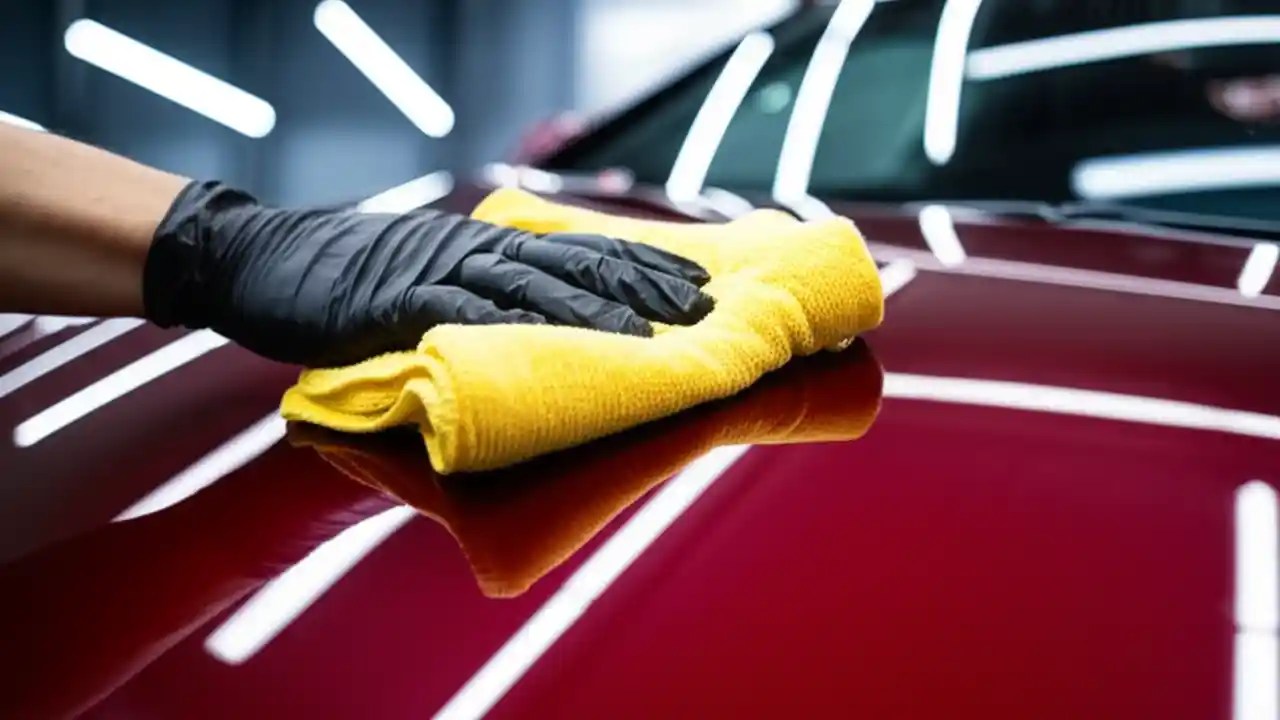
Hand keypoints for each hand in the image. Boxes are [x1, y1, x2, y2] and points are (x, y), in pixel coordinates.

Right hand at [144, 181, 713, 366]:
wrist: (260, 260)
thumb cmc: (346, 279)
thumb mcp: (423, 278)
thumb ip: (476, 296)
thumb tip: (530, 326)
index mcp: (486, 243)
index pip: (581, 250)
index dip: (643, 267)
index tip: (697, 286)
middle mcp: (475, 248)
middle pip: (578, 263)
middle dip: (645, 288)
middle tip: (704, 311)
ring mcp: (439, 270)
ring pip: (535, 286)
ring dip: (598, 311)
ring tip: (654, 336)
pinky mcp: (400, 300)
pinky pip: (466, 314)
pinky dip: (513, 328)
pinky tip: (553, 343)